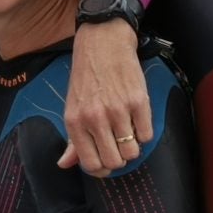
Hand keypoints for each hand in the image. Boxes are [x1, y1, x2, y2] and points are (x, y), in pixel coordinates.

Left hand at [58, 20, 152, 175]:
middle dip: (118, 159)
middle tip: (118, 145)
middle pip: (114, 162)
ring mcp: (118, 111)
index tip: (105, 162)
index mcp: (75, 122)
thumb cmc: (86, 77)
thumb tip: (65, 164)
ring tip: (127, 131)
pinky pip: (147, 135)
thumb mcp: (72, 107)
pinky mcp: (139, 102)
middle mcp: (95, 118)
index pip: (91, 164)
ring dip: (132, 146)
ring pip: (132, 152)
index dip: (101, 169)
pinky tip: (136, 119)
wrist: (103, 43)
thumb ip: (72, 139)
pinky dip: (144, 133)